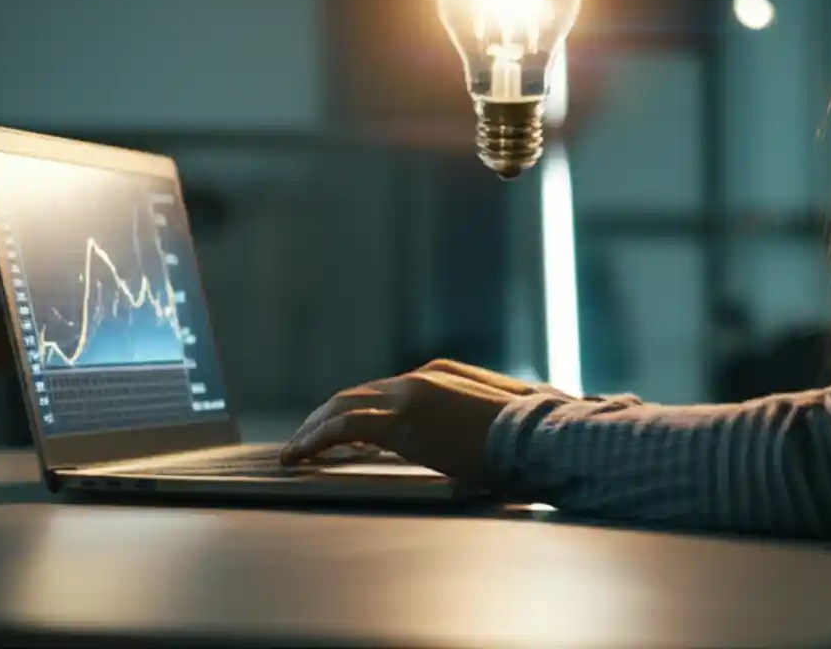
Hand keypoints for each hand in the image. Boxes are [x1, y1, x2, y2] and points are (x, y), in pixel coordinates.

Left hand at [280, 360, 543, 481]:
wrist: (536, 434)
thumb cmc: (529, 435)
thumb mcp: (498, 420)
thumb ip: (473, 424)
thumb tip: (469, 448)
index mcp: (440, 373)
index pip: (386, 390)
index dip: (359, 409)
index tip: (342, 430)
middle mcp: (418, 377)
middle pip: (357, 394)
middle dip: (327, 416)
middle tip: (307, 438)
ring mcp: (406, 395)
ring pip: (341, 407)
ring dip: (314, 429)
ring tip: (295, 449)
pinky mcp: (398, 420)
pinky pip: (341, 428)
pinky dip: (315, 440)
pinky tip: (298, 456)